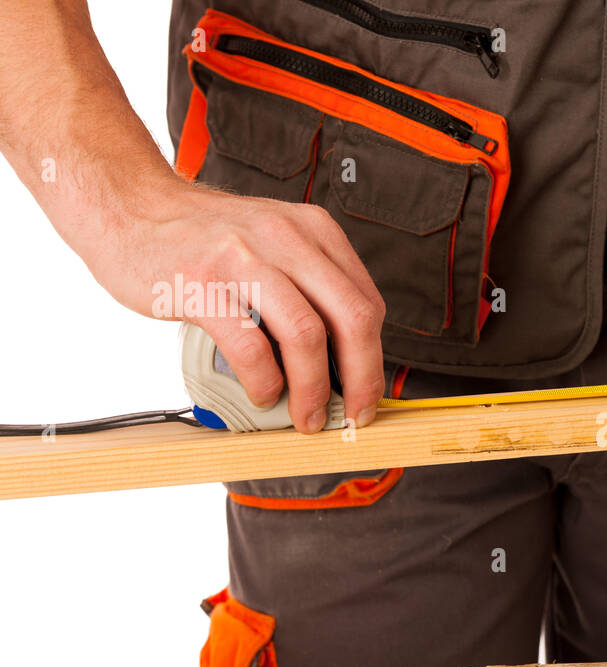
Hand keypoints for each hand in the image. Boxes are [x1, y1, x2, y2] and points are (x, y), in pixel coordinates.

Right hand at [88, 176, 385, 433]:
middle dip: (362, 379)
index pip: (368, 304)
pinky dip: (265, 381)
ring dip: (314, 389)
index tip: (368, 394)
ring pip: (308, 335)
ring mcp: (244, 258)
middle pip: (353, 320)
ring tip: (307, 416)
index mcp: (314, 231)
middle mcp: (286, 238)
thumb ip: (309, 289)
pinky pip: (251, 346)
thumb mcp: (274, 244)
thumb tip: (342, 364)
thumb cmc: (204, 240)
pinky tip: (263, 393)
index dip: (375, 360)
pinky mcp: (203, 284)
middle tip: (354, 415)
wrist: (129, 208)